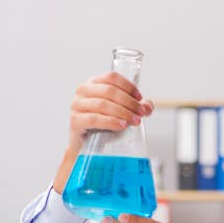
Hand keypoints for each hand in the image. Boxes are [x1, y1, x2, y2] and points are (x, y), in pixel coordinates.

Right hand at [54, 72, 153, 192]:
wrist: (85, 145)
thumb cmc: (103, 125)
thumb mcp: (120, 112)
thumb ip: (135, 107)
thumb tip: (148, 107)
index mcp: (94, 83)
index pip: (112, 77)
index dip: (128, 86)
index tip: (140, 98)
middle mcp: (83, 90)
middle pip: (109, 91)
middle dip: (129, 102)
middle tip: (141, 113)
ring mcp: (77, 105)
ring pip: (103, 104)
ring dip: (122, 112)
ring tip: (135, 121)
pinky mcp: (75, 120)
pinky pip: (94, 119)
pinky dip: (110, 122)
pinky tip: (122, 126)